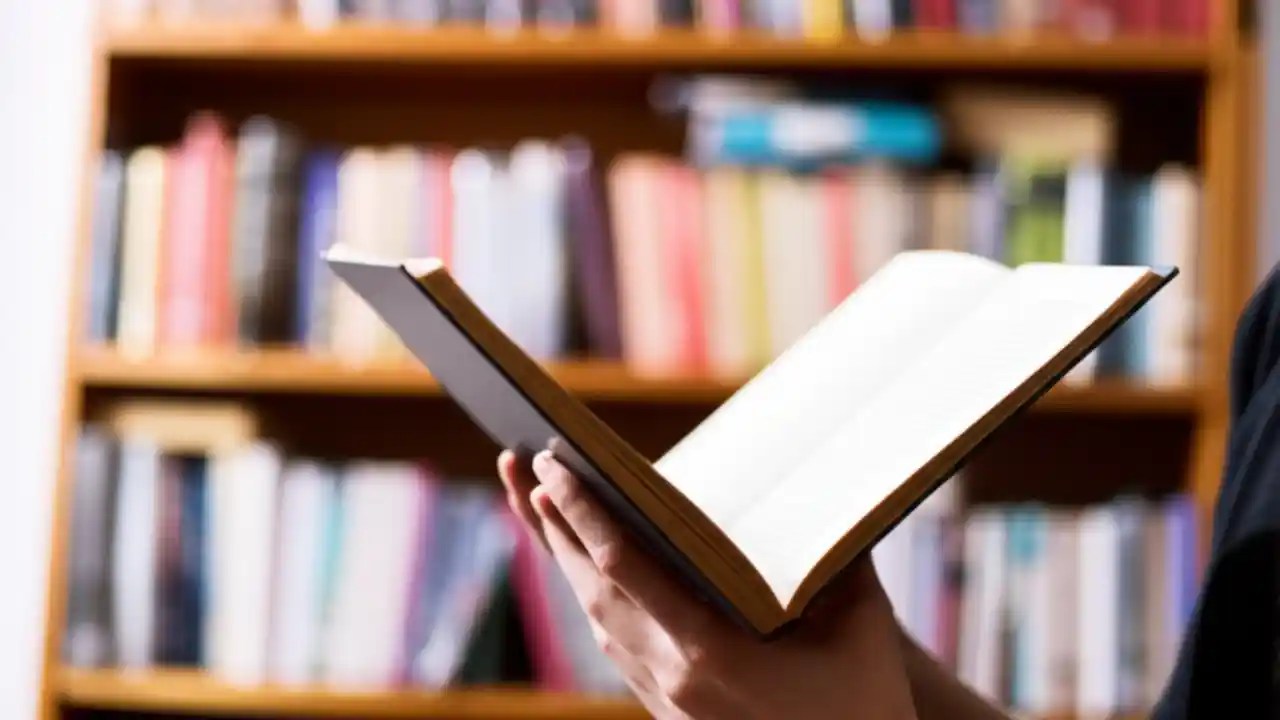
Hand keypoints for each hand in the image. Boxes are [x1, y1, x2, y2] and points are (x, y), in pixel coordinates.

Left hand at [497, 450, 918, 719]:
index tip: (552, 464)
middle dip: (552, 521)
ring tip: (539, 501)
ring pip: (595, 615)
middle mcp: (670, 674)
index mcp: (709, 652)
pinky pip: (612, 638)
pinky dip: (591, 591)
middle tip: (520, 461)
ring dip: (563, 554)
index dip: (584, 511)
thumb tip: (825, 494)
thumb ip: (837, 560)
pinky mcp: (664, 705)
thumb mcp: (862, 626)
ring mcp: (661, 694)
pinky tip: (585, 562)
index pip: (624, 567)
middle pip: (590, 587)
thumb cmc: (864, 704)